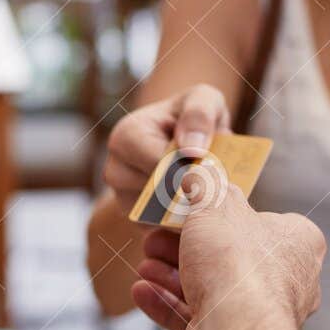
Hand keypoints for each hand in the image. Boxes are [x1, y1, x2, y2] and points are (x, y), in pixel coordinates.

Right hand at [103, 84, 229, 214]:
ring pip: (161, 215)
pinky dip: (185, 221)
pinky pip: (163, 230)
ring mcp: (124, 199)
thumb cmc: (194, 116)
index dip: (187, 166)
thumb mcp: (204, 100)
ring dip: (189, 206)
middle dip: (189, 188)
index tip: (209, 163)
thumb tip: (191, 149)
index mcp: (126, 137)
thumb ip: (200, 113)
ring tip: (206, 187)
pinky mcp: (139, 221)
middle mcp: (116, 171)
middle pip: (156, 193)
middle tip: (213, 179)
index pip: (156, 163)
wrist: (187, 140)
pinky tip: (199, 203)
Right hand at [131, 175, 325, 329]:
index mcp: (297, 243)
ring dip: (171, 275)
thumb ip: (206, 186)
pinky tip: (142, 290)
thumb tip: (198, 171)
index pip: (262, 220)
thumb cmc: (236, 262)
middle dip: (183, 247)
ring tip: (144, 262)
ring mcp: (259, 315)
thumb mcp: (216, 203)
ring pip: (209, 288)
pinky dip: (167, 304)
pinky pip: (196, 318)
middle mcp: (287, 281)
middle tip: (155, 237)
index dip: (220, 214)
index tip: (188, 210)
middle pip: (227, 256)